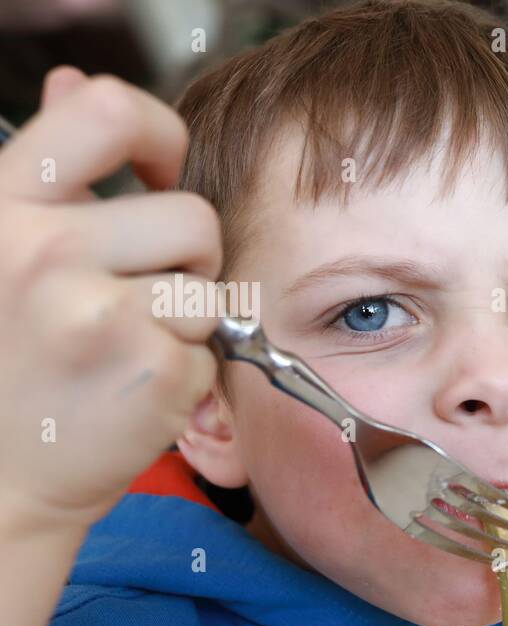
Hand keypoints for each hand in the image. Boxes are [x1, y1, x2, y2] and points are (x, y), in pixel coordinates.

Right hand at [0, 67, 223, 530]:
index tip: (163, 172)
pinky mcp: (152, 370)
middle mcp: (42, 251)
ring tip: (133, 349)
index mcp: (3, 210)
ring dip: (191, 319)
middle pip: (193, 218)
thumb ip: (49, 172)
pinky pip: (216, 349)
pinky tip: (137, 389)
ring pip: (210, 288)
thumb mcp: (5, 250)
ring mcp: (99, 313)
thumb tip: (75, 82)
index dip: (159, 135)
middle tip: (144, 300)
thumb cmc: (13, 363)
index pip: (105, 114)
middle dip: (190, 261)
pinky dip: (192, 372)